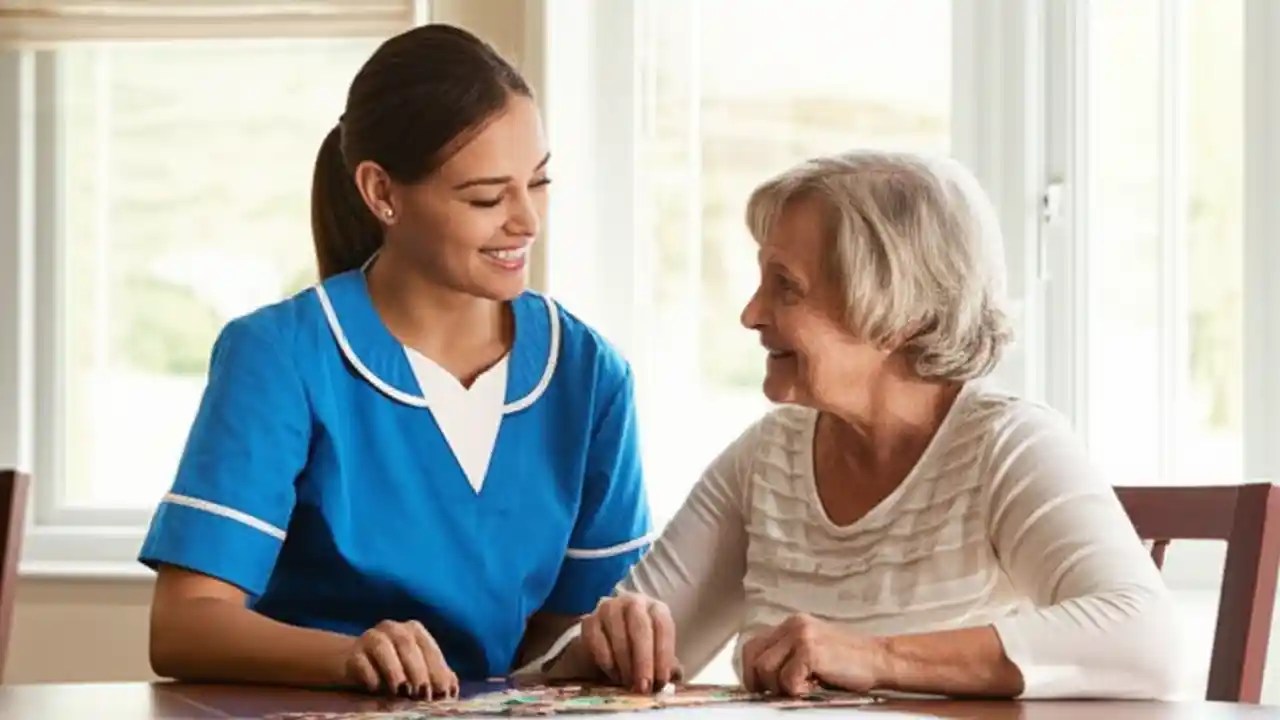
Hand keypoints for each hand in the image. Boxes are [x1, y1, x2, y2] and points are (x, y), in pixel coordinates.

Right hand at [342, 620, 458, 699]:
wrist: (357, 664)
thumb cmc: (396, 669)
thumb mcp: (419, 671)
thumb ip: (437, 676)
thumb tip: (453, 689)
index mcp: (415, 631)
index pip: (430, 649)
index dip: (438, 671)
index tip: (443, 693)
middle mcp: (393, 628)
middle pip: (407, 644)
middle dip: (418, 671)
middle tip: (423, 695)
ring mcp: (371, 637)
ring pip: (382, 647)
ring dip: (394, 671)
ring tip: (402, 692)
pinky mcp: (352, 653)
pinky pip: (361, 662)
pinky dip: (370, 676)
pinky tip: (376, 690)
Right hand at [579, 592, 681, 692]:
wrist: (608, 643)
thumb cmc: (639, 649)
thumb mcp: (657, 653)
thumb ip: (667, 664)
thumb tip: (676, 676)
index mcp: (656, 608)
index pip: (663, 626)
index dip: (663, 654)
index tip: (662, 680)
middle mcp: (633, 603)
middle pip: (640, 628)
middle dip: (643, 661)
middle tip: (644, 686)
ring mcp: (609, 608)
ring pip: (618, 635)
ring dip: (625, 664)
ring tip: (630, 684)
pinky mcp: (589, 621)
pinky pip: (597, 641)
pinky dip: (607, 661)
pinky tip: (614, 675)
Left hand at [741, 614, 884, 696]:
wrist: (881, 659)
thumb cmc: (850, 662)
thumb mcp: (813, 652)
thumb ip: (788, 657)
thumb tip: (762, 680)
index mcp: (791, 625)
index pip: (752, 646)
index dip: (751, 672)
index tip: (761, 688)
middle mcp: (793, 625)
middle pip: (753, 657)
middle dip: (761, 682)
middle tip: (781, 693)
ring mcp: (800, 635)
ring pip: (765, 669)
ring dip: (781, 687)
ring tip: (804, 688)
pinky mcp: (809, 650)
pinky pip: (786, 679)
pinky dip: (796, 690)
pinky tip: (814, 687)